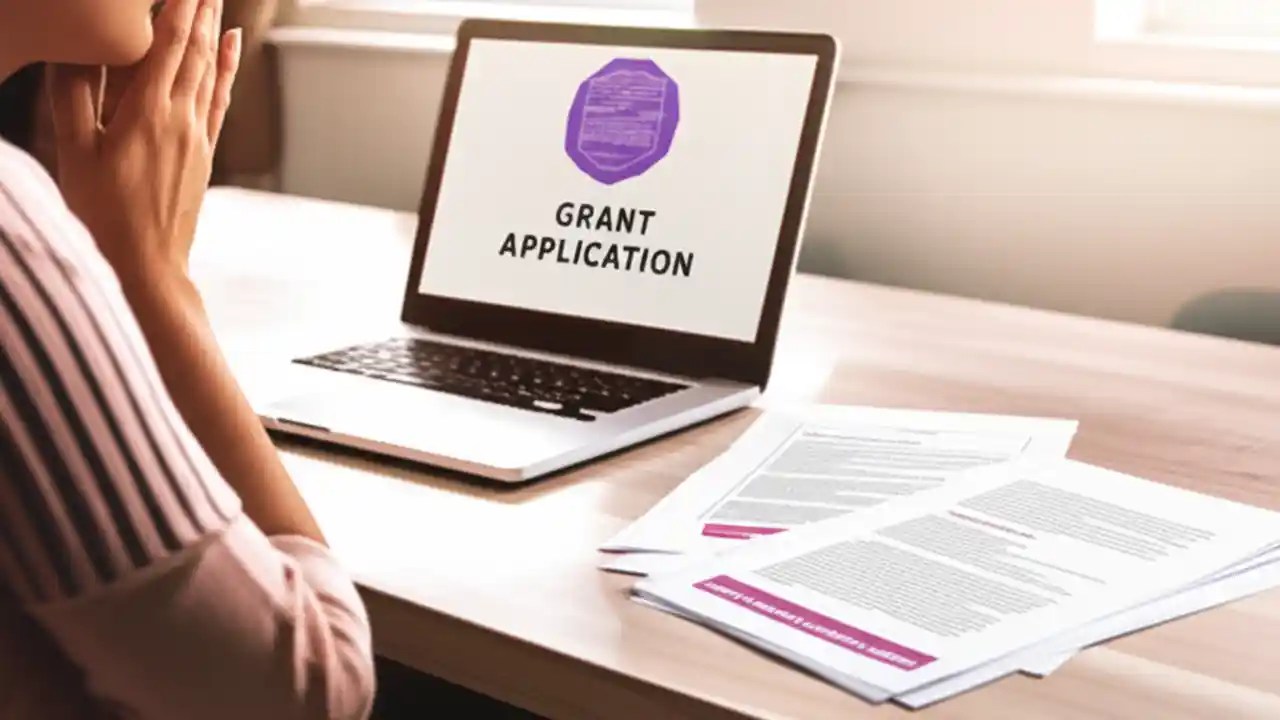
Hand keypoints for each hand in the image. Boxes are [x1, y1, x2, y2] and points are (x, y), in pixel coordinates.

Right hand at [47, 0, 241, 292]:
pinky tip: (233, 44)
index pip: (167, 44)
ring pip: (210, 69)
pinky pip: (220, 98)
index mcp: (147, 113)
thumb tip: (72, 52)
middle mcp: (181, 119)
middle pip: (195, 50)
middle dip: (198, 8)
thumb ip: (72, 97)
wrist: (148, 266)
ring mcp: (198, 136)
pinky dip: (227, 67)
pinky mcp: (205, 152)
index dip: (176, 6)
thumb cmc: (102, 214)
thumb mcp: (75, 154)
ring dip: (213, 29)